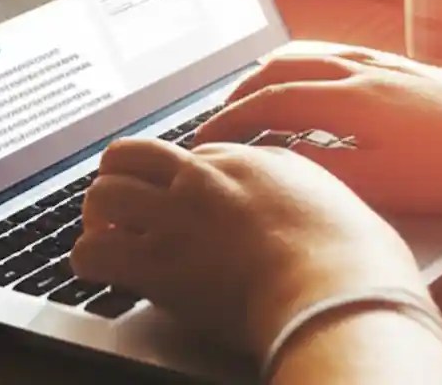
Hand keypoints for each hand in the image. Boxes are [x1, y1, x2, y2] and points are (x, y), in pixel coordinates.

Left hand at [71, 138, 426, 356]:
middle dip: (121, 178)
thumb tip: (311, 209)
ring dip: (98, 217)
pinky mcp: (157, 263)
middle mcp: (206, 178)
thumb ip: (307, 195)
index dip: (182, 182)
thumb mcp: (337, 198)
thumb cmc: (353, 255)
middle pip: (132, 154)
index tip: (183, 201)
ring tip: (108, 237)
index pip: (193, 156)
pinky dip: (89, 262)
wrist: (337, 286)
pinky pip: (92, 252)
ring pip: (102, 194)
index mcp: (250, 160)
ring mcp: (177, 217)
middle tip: (126, 207)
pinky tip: (102, 272)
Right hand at [194, 48, 441, 214]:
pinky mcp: (408, 66)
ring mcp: (385, 62)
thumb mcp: (382, 182)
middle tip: (221, 120)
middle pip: (281, 68)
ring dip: (274, 73)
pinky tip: (322, 85)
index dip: (228, 123)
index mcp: (345, 97)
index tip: (202, 143)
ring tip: (259, 97)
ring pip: (311, 54)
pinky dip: (310, 66)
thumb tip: (274, 158)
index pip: (267, 103)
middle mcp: (359, 68)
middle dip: (242, 93)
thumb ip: (322, 167)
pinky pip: (339, 54)